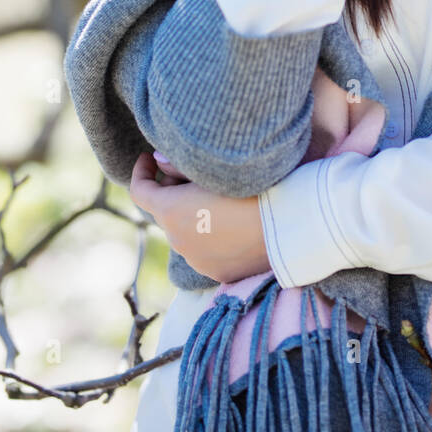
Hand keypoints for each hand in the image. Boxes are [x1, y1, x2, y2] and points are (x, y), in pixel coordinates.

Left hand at [129, 152, 271, 281]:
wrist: (292, 224)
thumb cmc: (254, 187)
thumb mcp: (215, 170)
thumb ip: (179, 165)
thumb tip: (159, 161)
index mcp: (171, 212)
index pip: (140, 192)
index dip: (141, 171)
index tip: (149, 158)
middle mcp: (177, 240)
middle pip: (166, 211)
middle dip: (173, 192)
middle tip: (197, 173)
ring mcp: (196, 260)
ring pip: (186, 232)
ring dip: (193, 216)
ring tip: (222, 199)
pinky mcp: (217, 273)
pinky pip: (205, 250)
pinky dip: (210, 236)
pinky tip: (235, 223)